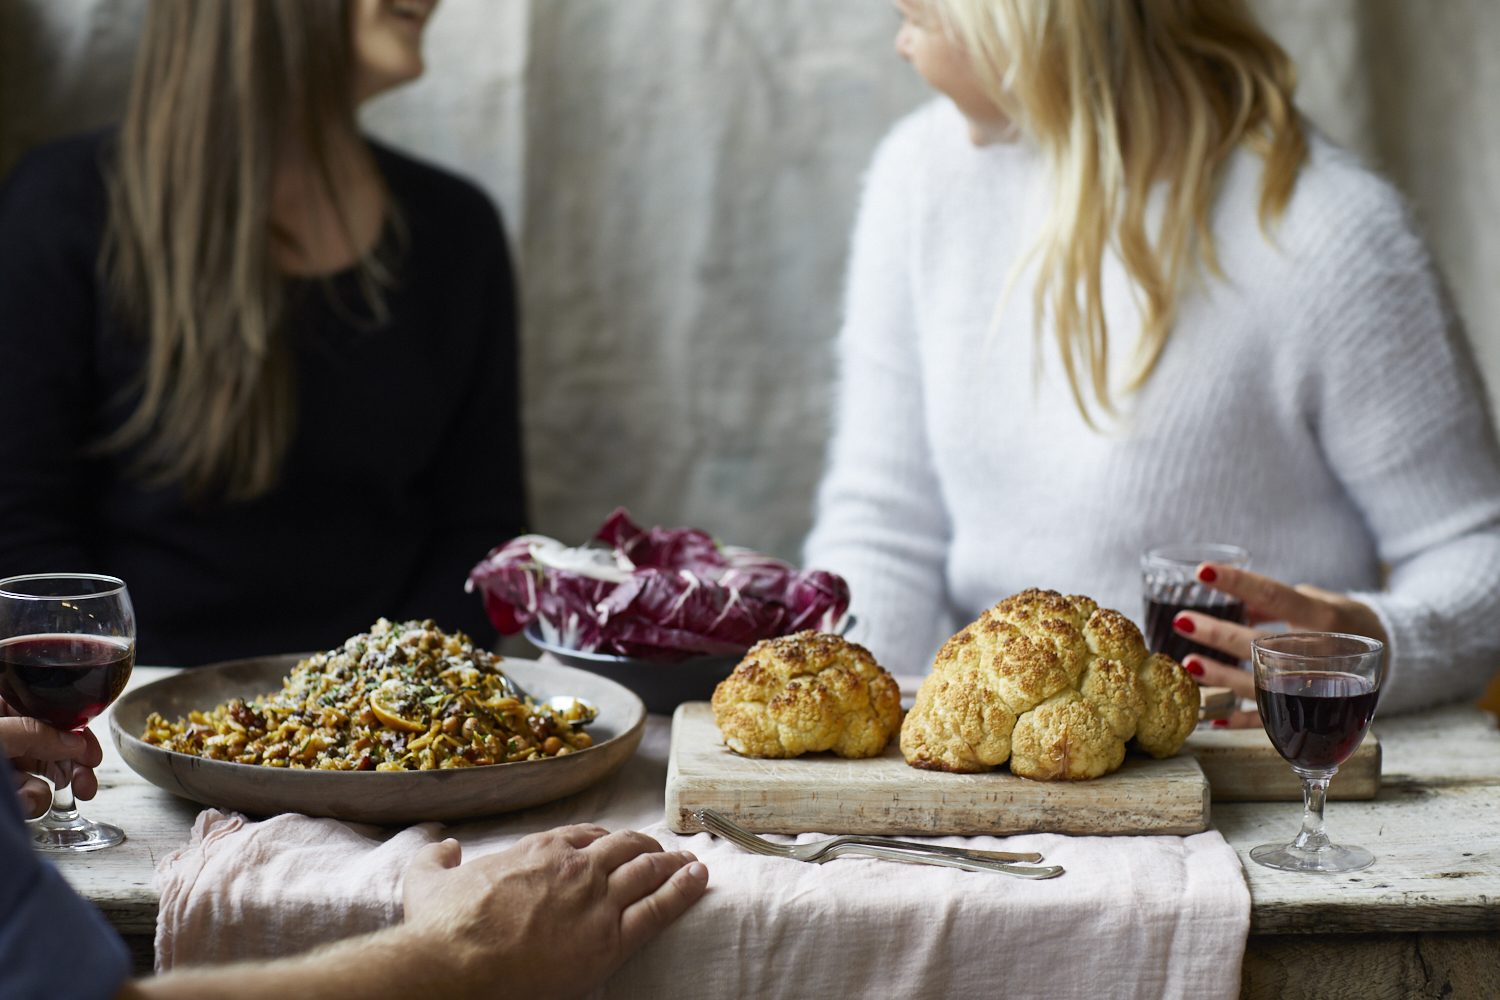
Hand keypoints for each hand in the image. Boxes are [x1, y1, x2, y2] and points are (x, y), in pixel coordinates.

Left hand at [0, 699, 103, 817]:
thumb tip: (75, 742)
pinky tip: (21, 806)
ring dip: (45, 794)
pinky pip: (29, 797)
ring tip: (34, 801)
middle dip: (73, 770)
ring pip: (44, 777)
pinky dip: (30, 805)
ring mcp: (7, 765)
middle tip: (86, 787)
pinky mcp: (5, 791)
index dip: (78, 734)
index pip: (54, 715)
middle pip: (57, 749)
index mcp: (5, 710)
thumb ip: (34, 733)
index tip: (92, 756)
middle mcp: (11, 736)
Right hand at [401, 824, 708, 998]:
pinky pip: (659, 907)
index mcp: (541, 850)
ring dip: (672, 863)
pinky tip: (700, 879)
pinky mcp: (610, 938)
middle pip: (625, 847)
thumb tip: (444, 845)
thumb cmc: (443, 925)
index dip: (604, 839)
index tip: (614, 844)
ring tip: (690, 861)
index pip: (586, 835)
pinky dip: (684, 890)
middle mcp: (576, 867)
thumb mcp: (428, 879)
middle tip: (662, 849)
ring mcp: (596, 900)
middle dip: (646, 846)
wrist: (457, 962)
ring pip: (647, 871)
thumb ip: (437, 857)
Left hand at [1173, 562, 1387, 728]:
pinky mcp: (1311, 712)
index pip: (1275, 595)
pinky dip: (1239, 719)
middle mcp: (1319, 653)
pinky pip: (1270, 720)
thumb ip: (1277, 601)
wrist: (1393, 655)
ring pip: (1260, 685)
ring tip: (1188, 664)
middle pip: (1260, 643)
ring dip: (1220, 677)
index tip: (1203, 571)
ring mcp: (1314, 686)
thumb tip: (1233, 599)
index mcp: (1324, 618)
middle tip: (1181, 620)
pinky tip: (1209, 715)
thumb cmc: (1345, 621)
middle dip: (1218, 634)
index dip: (1239, 583)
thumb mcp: (1320, 601)